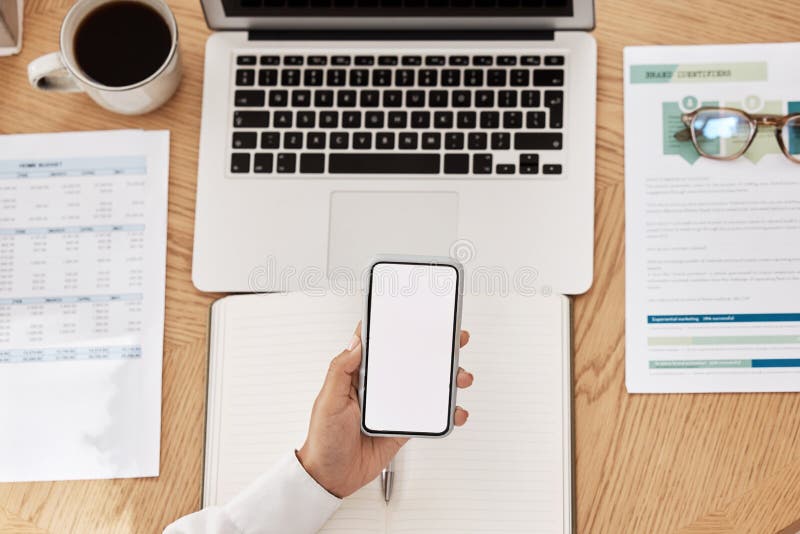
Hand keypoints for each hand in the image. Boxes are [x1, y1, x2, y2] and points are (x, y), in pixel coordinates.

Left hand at [297, 323, 473, 497]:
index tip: (416, 315)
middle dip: (434, 349)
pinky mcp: (404, 426)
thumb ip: (341, 370)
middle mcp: (378, 387)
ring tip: (460, 378)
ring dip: (446, 379)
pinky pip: (429, 414)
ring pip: (425, 385)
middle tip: (453, 341)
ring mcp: (394, 406)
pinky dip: (446, 412)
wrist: (332, 477)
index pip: (378, 345)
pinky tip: (455, 411)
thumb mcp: (327, 401)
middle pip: (410, 361)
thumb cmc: (323, 439)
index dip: (395, 328)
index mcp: (358, 376)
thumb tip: (356, 342)